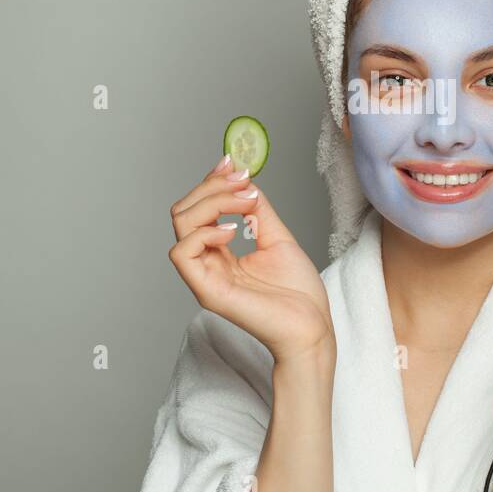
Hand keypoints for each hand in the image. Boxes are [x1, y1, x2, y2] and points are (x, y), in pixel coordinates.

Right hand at [168, 155, 334, 363]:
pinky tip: (234, 231)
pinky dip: (204, 232)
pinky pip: (182, 253)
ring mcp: (205, 277)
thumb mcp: (277, 238)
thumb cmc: (298, 294)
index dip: (210, 181)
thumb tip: (243, 181)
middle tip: (243, 184)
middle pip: (183, 211)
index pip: (197, 209)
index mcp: (220, 253)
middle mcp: (207, 263)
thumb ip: (257, 211)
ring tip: (245, 203)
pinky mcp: (207, 291)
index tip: (231, 163)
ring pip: (180, 225)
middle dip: (211, 187)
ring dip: (211, 202)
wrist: (312, 327)